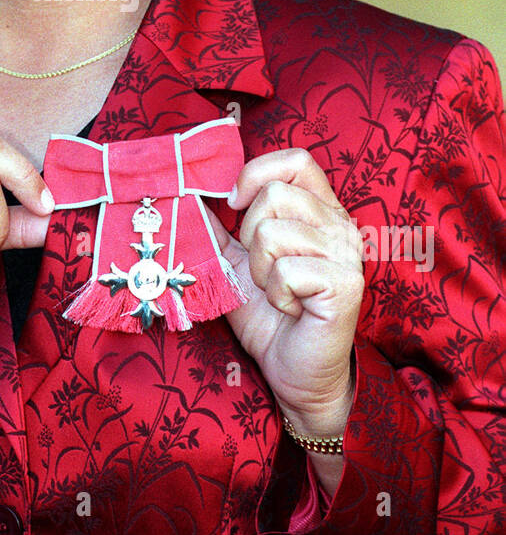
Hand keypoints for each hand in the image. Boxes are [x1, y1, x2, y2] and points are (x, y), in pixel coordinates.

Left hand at [206, 148, 363, 436]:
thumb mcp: (236, 264)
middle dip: (251, 237)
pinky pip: (287, 270)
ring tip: (279, 293)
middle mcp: (340, 225)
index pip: (296, 160)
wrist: (294, 373)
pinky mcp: (346, 284)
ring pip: (274, 233)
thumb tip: (186, 196)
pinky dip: (277, 294)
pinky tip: (292, 309)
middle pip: (276, 195)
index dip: (257, 174)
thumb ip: (219, 228)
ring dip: (261, 271)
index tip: (235, 205)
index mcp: (319, 211)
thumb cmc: (270, 318)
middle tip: (265, 272)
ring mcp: (347, 253)